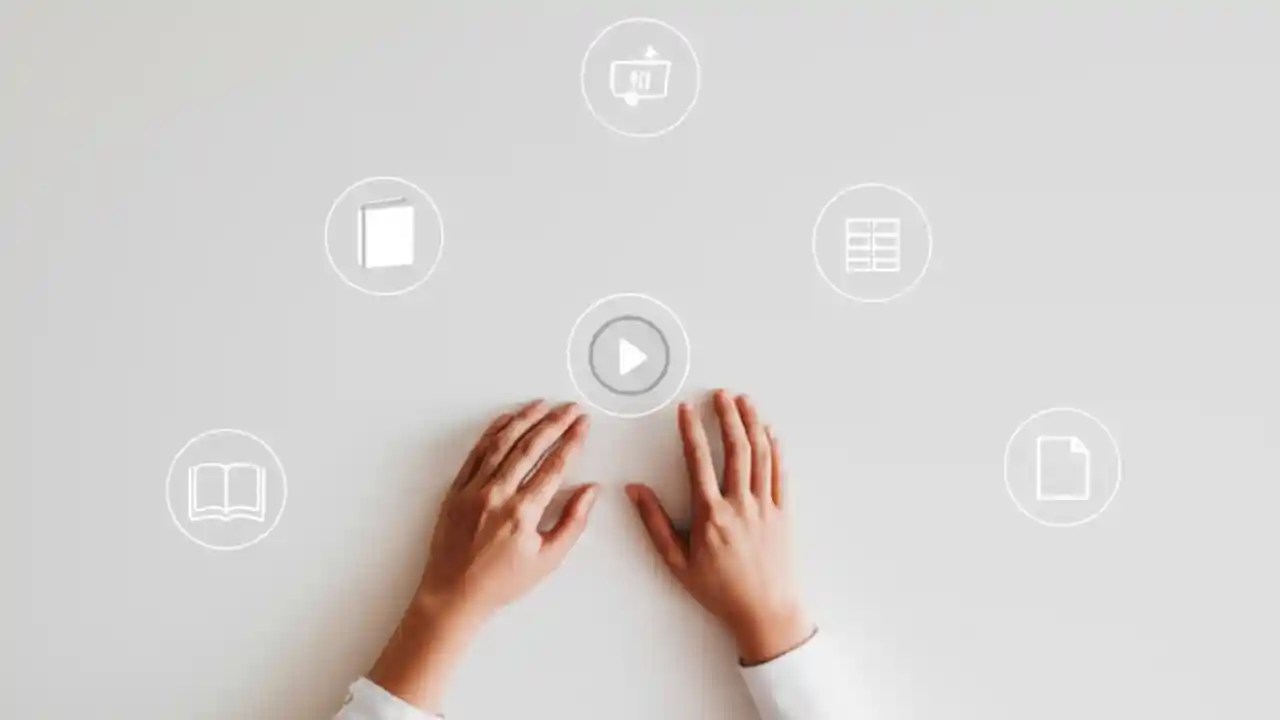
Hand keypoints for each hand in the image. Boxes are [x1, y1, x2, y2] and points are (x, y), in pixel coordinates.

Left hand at [370, 400, 598, 709]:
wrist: (453, 595)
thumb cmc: (501, 582)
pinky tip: (507, 420)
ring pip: (502, 443)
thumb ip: (573, 521)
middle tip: (570, 409)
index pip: (554, 466)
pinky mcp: (456, 490)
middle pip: (530, 447)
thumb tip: (591, 490)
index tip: (583, 425)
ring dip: (525, 420)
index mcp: (522, 514)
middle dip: (554, 423)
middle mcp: (497, 496)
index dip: (572, 441)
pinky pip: (476, 453)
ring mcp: (473, 490)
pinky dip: (493, 432)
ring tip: (542, 405)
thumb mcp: (548, 559)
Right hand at [627, 390, 813, 664]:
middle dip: (727, 416)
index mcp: (711, 516)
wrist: (765, 611)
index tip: (686, 409)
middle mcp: (740, 505)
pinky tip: (770, 432)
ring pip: (761, 455)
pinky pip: (781, 473)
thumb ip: (654, 523)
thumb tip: (634, 490)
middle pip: (736, 449)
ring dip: (752, 423)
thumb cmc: (718, 590)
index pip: (698, 461)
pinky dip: (776, 449)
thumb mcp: (676, 561)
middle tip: (720, 394)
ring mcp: (766, 507)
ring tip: (745, 401)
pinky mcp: (784, 513)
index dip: (691, 430)